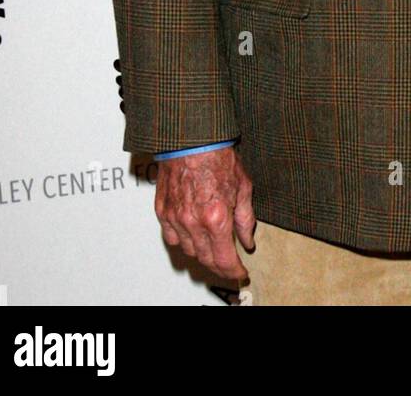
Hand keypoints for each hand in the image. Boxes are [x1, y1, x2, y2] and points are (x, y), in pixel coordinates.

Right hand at [154, 146, 254, 281]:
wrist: (192, 138)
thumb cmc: (218, 156)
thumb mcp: (243, 186)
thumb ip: (245, 218)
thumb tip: (247, 240)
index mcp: (216, 217)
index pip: (224, 259)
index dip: (234, 271)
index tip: (240, 272)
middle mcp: (194, 222)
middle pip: (206, 259)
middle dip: (219, 266)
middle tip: (229, 264)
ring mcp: (176, 218)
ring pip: (188, 251)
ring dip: (202, 254)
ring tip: (212, 247)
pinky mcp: (163, 211)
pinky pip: (172, 238)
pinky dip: (183, 241)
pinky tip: (192, 235)